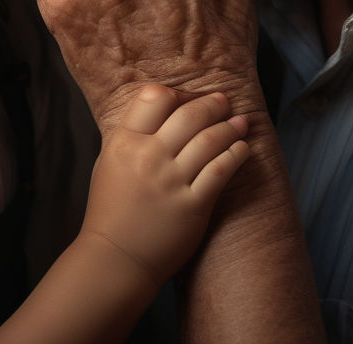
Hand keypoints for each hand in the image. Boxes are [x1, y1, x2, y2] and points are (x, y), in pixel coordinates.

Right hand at [79, 85, 249, 291]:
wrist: (116, 259)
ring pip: (210, 140)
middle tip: (223, 101)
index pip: (154, 98)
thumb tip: (162, 107)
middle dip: (212, 104)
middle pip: (188, 115)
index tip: (186, 98)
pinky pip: (220, 170)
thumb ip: (132, 134)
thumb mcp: (109, 162)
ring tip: (240, 122)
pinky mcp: (193, 206)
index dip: (174, 93)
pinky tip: (242, 148)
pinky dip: (235, 154)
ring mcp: (172, 182)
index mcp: (124, 143)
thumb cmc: (111, 209)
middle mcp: (149, 157)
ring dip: (230, 127)